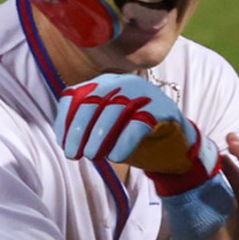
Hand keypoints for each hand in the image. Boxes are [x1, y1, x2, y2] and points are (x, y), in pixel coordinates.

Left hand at [54, 73, 217, 192]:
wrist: (174, 145)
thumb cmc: (133, 137)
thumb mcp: (105, 129)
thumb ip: (87, 127)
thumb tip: (65, 140)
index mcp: (105, 84)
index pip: (76, 95)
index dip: (65, 120)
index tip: (64, 144)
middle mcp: (123, 83)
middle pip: (92, 102)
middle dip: (79, 130)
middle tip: (74, 155)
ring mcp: (144, 94)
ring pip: (114, 111)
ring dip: (98, 136)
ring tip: (92, 156)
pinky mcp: (162, 109)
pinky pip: (138, 123)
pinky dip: (124, 141)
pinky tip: (115, 157)